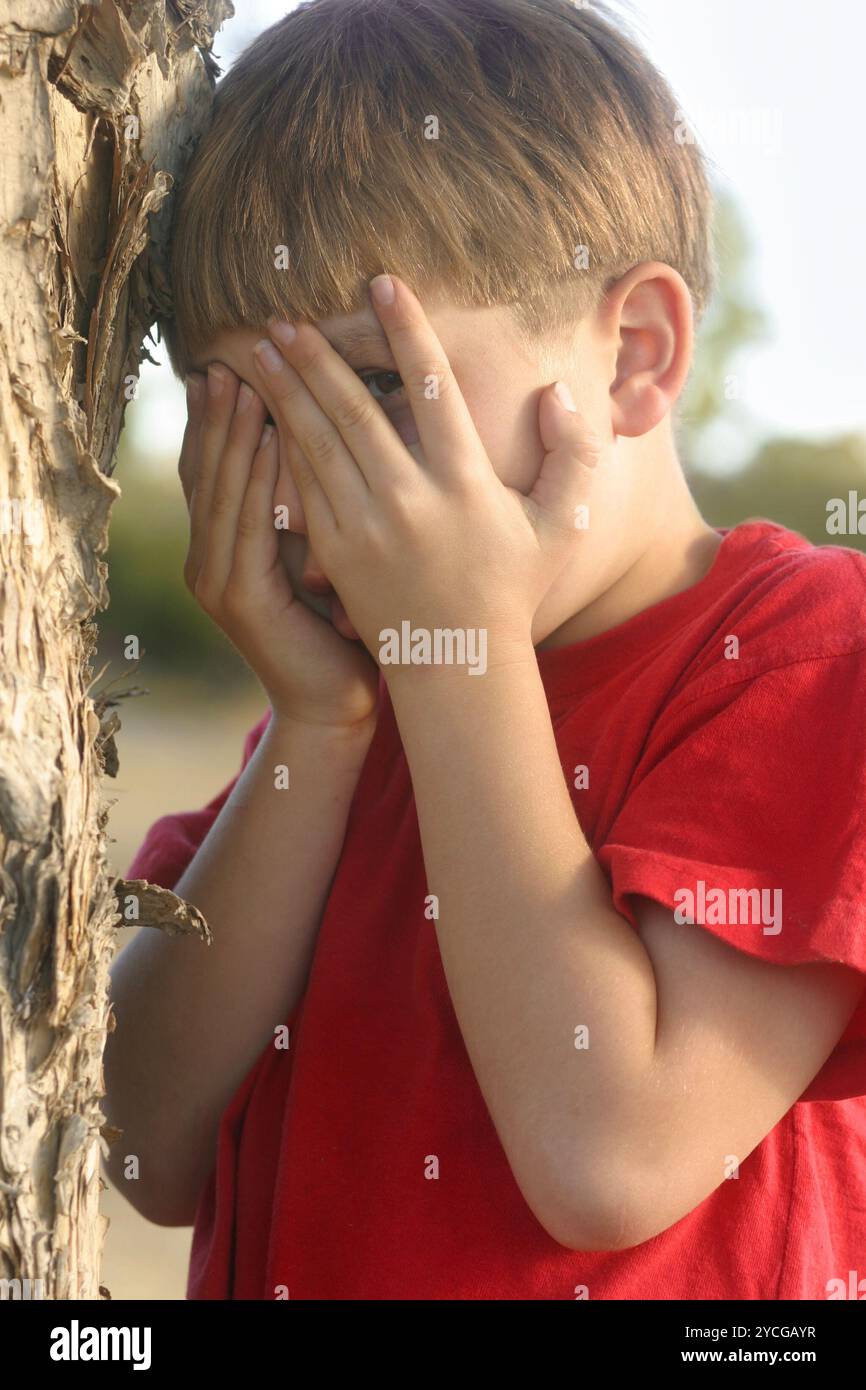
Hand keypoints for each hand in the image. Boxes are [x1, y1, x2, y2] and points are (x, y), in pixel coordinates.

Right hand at [180, 364, 378, 728]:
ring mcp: (218, 581)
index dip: (218, 417)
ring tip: (245, 379)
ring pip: (221, 490)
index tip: (232, 363)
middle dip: (218, 412)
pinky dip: (254, 478)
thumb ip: (309, 506)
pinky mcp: (240, 600)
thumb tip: (332, 437)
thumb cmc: (344, 629)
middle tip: (231, 355)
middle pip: (207, 470)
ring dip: (232, 432)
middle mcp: (211, 559)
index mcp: (226, 547)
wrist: (338, 703)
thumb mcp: (321, 555)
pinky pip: (245, 524)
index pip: (216, 468)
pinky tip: (267, 436)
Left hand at [250, 274, 602, 681]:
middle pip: (354, 411)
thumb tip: (561, 393)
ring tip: (261, 349)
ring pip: (317, 444)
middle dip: (318, 357)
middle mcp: (409, 501)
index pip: (433, 389)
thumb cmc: (512, 589)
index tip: (383, 284)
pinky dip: (281, 443)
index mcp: (465, 485)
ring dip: (287, 392)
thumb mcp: (563, 525)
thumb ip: (575, 456)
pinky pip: (302, 485)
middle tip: (286, 314)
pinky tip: (262, 413)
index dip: (407, 331)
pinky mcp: (334, 551)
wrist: (455, 662)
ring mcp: (365, 527)